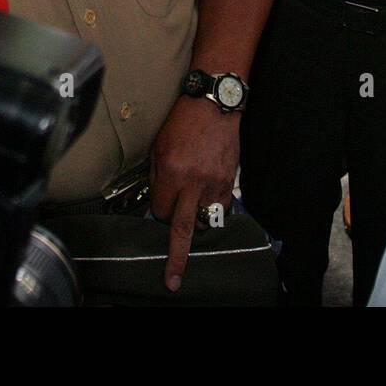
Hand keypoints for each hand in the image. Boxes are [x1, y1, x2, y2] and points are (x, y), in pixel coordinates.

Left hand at [148, 96, 239, 292]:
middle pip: (182, 229)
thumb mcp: (159, 147)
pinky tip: (208, 201)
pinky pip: (221, 208)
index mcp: (172, 172)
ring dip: (196, 223)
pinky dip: (213, 210)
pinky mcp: (228, 180)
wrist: (215, 105)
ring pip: (204, 221)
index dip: (159, 214)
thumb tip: (158, 203)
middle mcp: (193, 181)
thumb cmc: (184, 122)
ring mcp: (213, 183)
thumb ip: (157, 178)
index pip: (161, 212)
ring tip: (193, 213)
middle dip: (176, 257)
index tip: (160, 210)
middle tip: (173, 279)